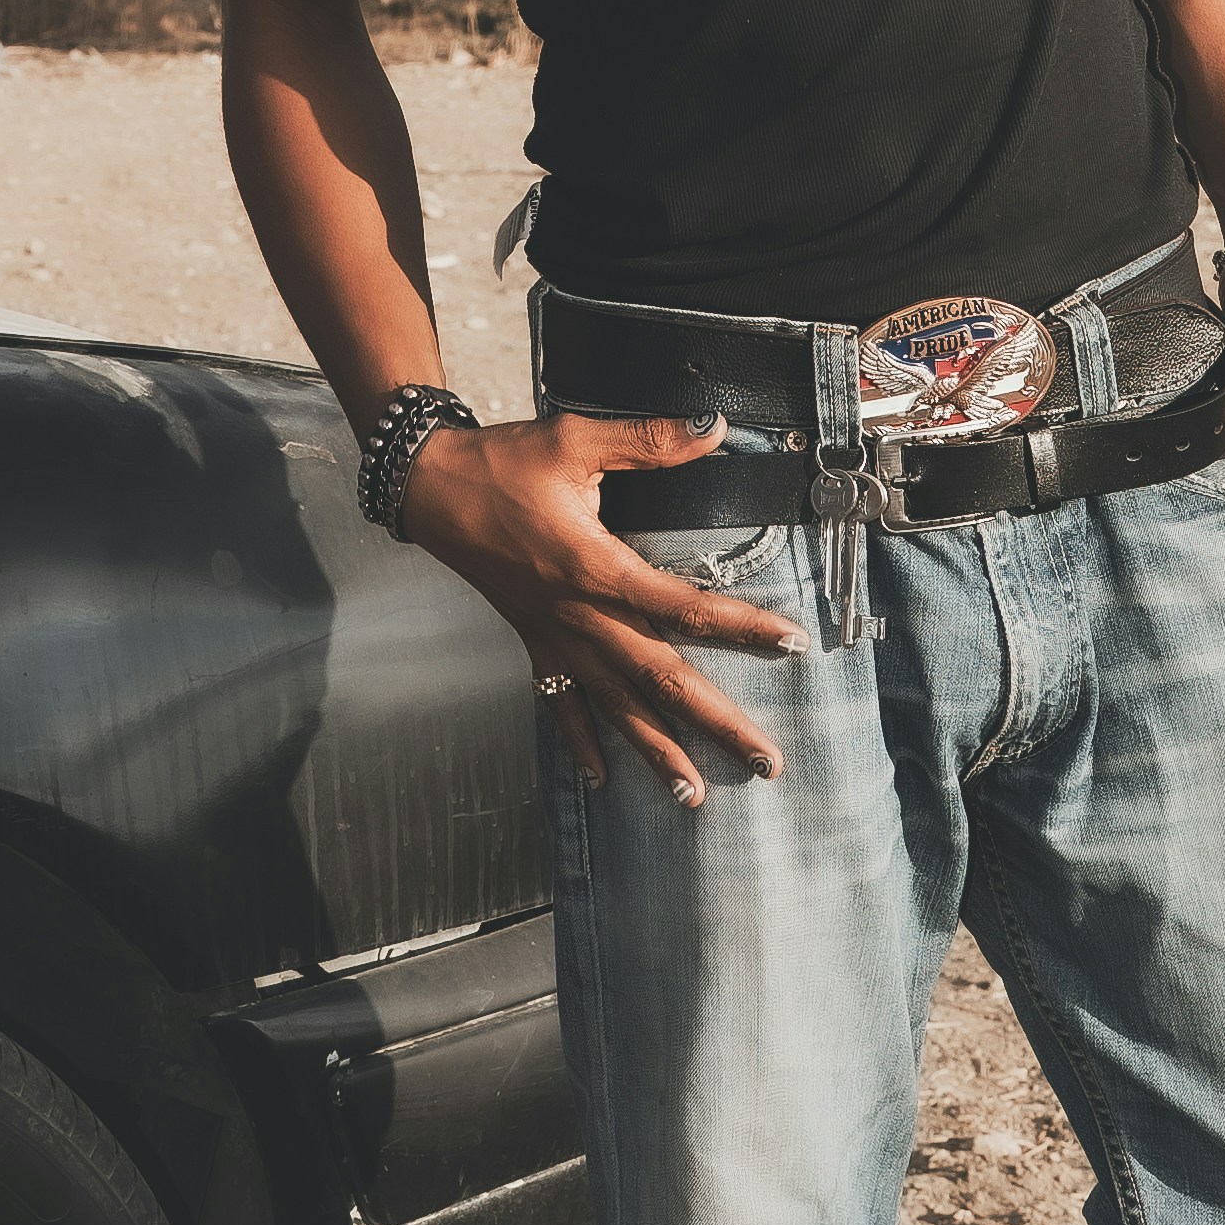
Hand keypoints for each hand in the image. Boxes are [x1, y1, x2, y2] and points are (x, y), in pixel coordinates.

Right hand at [396, 408, 797, 807]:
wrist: (430, 489)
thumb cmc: (504, 463)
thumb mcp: (577, 440)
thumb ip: (651, 441)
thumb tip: (715, 428)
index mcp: (598, 569)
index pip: (687, 609)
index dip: (744, 627)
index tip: (794, 644)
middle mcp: (582, 617)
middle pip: (661, 681)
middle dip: (716, 724)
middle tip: (766, 762)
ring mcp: (556, 637)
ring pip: (616, 707)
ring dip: (656, 753)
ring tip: (694, 796)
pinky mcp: (534, 642)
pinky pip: (561, 704)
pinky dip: (580, 742)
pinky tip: (600, 777)